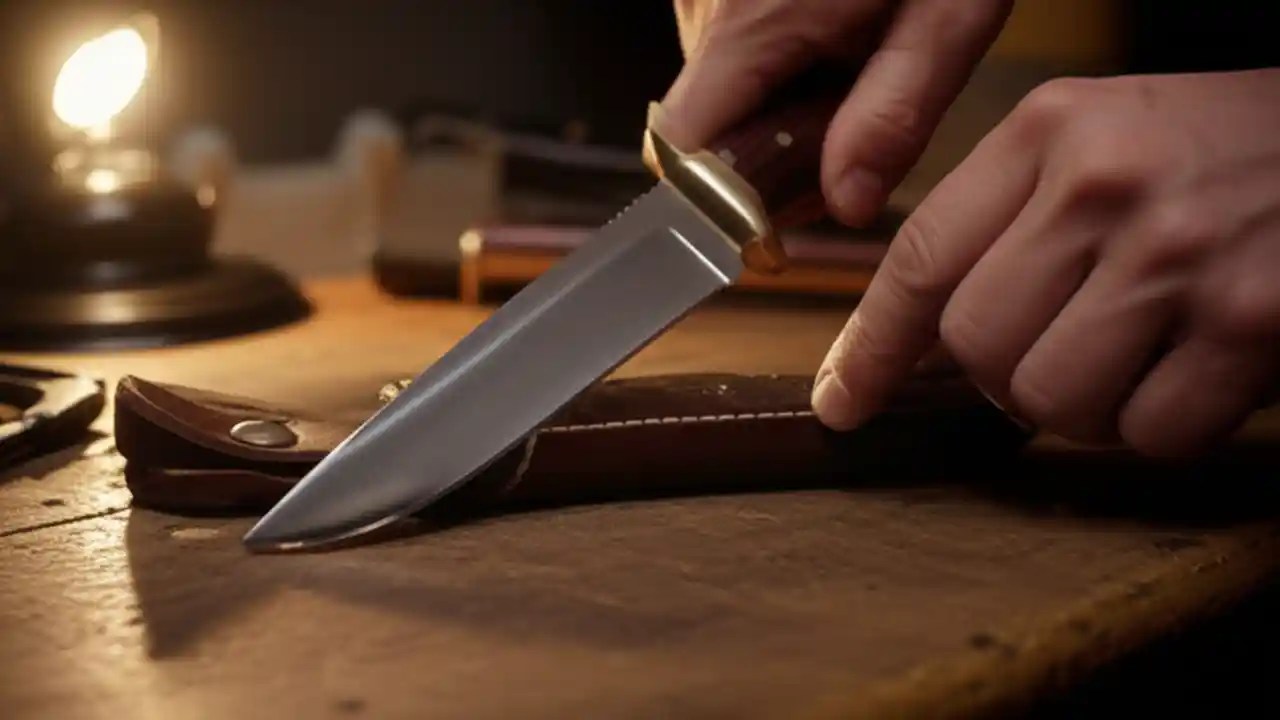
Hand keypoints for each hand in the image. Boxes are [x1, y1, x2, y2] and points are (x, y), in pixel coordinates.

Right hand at [658, 0, 1013, 226]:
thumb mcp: (947, 19)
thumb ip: (894, 116)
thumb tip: (847, 203)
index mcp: (756, 23)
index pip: (683, 153)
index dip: (718, 201)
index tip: (771, 220)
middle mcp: (709, 4)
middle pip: (699, 126)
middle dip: (761, 151)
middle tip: (843, 123)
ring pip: (709, 86)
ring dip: (767, 103)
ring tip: (845, 59)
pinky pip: (720, 43)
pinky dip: (766, 60)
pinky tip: (823, 28)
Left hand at [813, 69, 1279, 456]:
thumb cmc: (1219, 151)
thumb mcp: (1099, 141)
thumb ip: (1008, 218)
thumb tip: (921, 335)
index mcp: (1051, 131)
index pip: (922, 258)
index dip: (870, 347)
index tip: (841, 403)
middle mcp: (1104, 184)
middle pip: (976, 345)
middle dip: (1007, 374)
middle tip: (1066, 347)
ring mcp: (1178, 253)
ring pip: (1050, 401)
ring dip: (1087, 406)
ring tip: (1138, 355)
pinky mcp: (1251, 321)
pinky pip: (1151, 432)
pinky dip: (1166, 425)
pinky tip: (1197, 371)